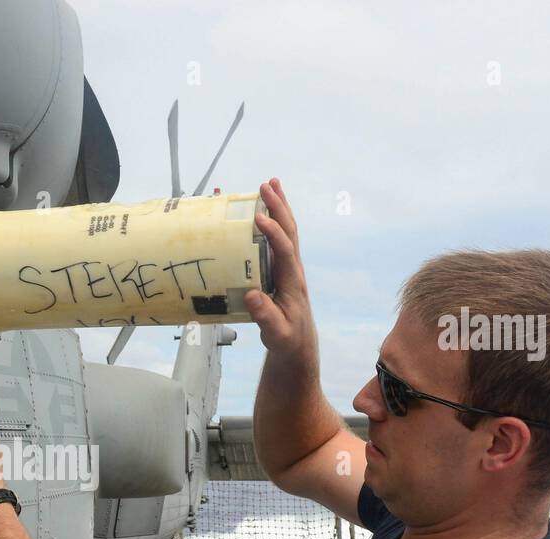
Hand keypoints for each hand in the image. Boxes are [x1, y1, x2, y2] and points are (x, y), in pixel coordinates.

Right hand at [244, 178, 316, 356]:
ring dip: (280, 207)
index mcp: (291, 282)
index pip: (284, 251)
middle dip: (279, 208)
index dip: (273, 233)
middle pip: (289, 231)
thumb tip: (253, 295)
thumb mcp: (276, 333)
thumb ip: (266, 316)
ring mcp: (288, 267)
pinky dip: (273, 221)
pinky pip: (278, 240)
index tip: (259, 218)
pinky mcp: (281, 269)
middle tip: (266, 186)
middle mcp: (292, 269)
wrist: (296, 342)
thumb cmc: (286, 338)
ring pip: (287, 231)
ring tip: (271, 185)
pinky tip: (263, 210)